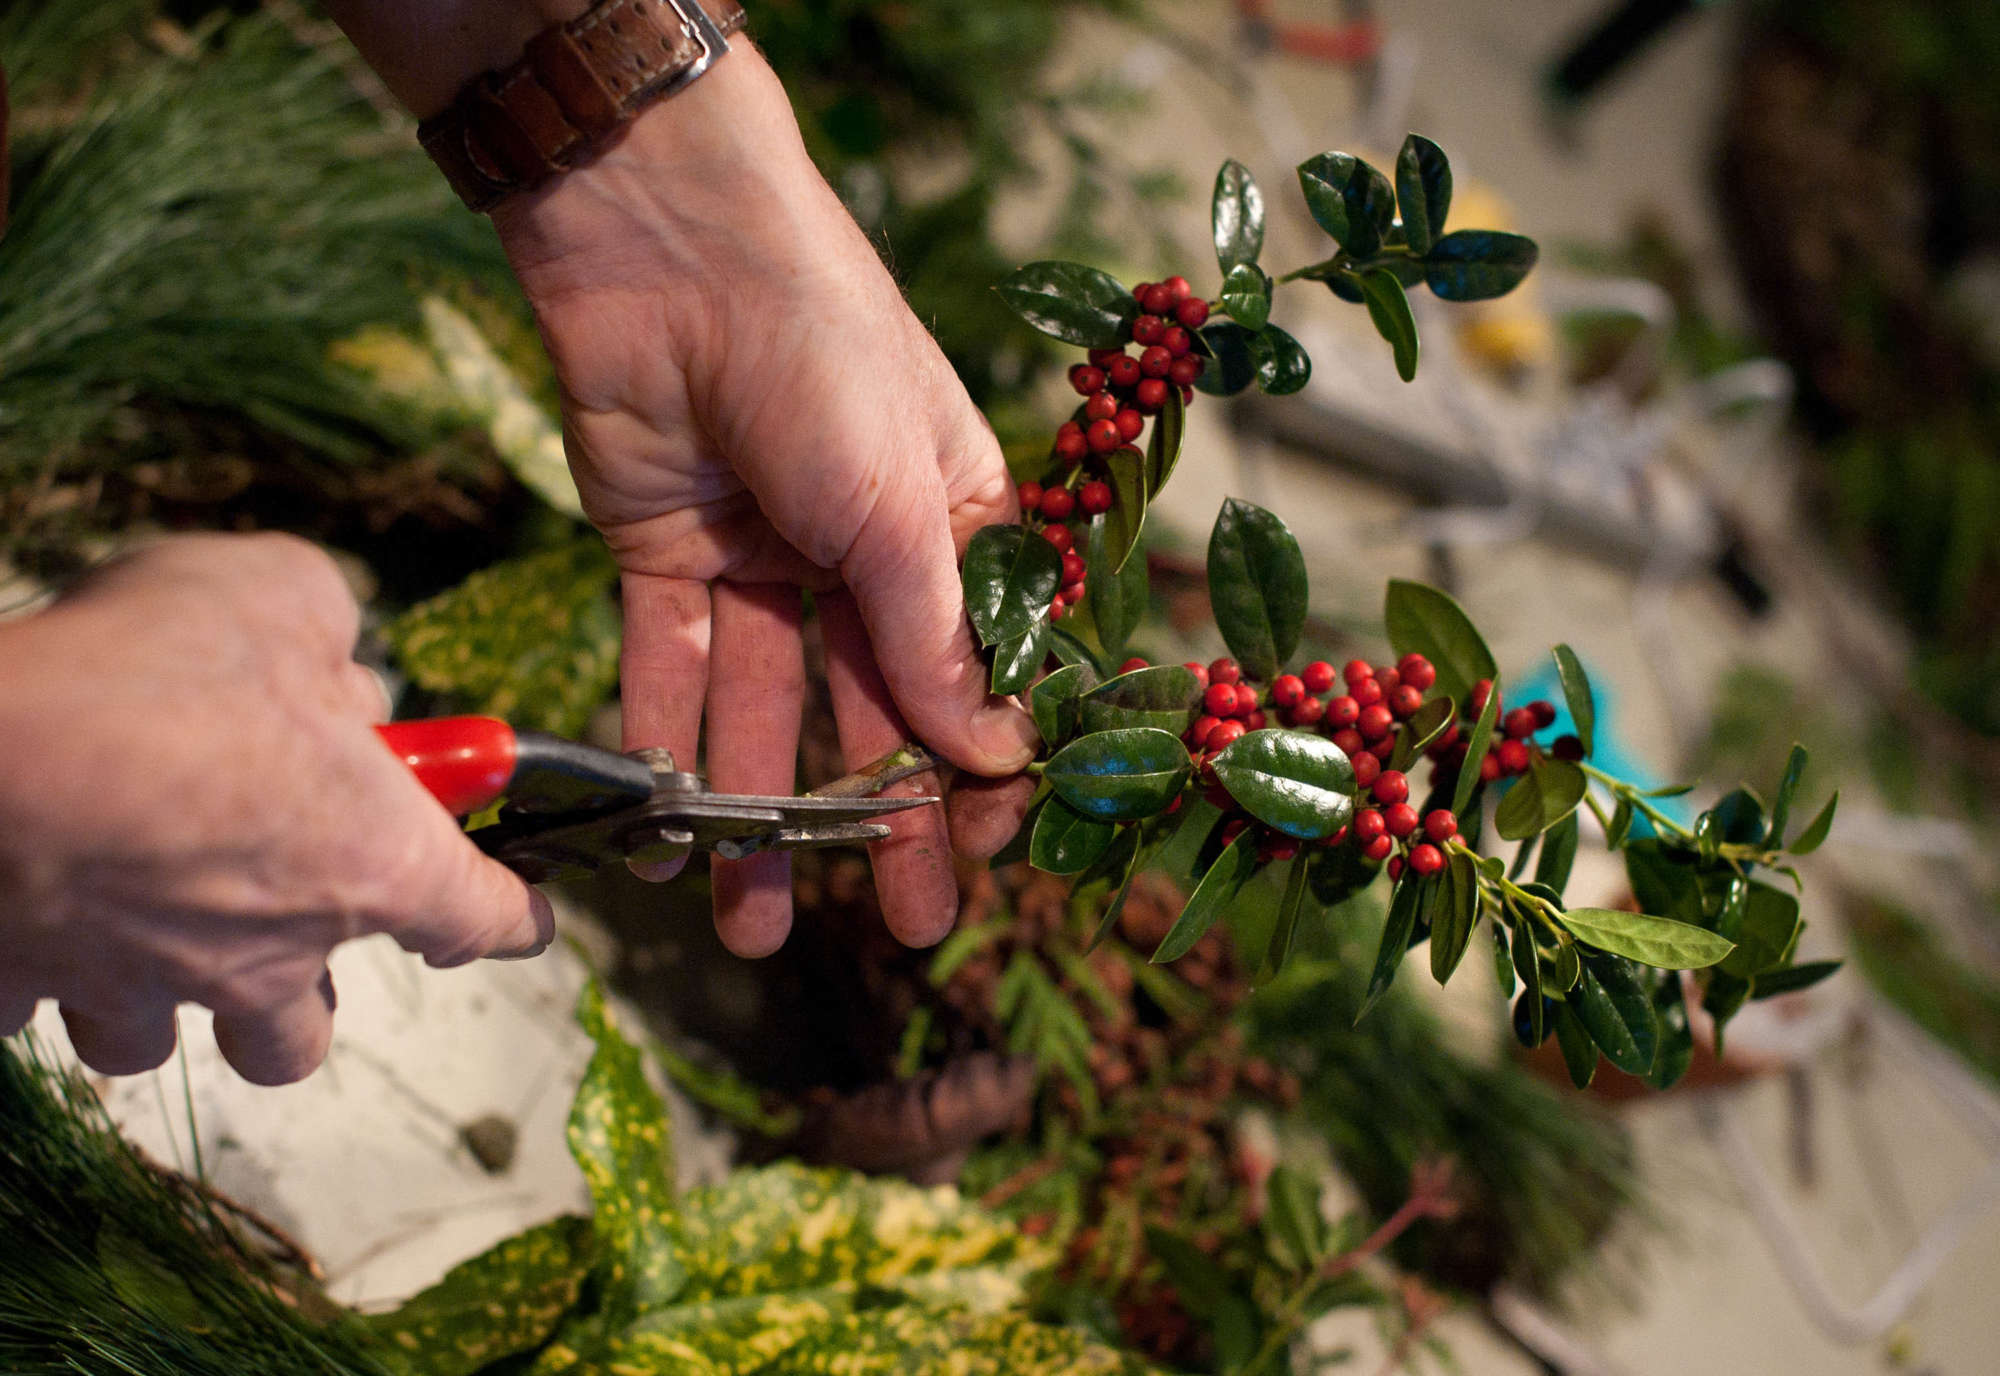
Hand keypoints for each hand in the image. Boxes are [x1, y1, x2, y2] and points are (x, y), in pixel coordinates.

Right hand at [0, 535, 554, 1082]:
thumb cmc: (144, 672)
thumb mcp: (283, 598)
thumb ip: (331, 639)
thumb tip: (338, 681)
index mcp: (367, 864)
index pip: (482, 920)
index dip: (509, 918)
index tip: (518, 919)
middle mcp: (264, 955)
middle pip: (301, 1036)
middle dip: (297, 993)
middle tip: (272, 911)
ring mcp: (140, 985)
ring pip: (164, 1042)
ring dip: (165, 992)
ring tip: (142, 913)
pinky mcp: (27, 987)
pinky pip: (44, 1007)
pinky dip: (48, 968)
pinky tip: (38, 899)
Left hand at [485, 47, 1038, 955]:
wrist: (666, 245)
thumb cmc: (824, 352)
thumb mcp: (896, 508)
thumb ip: (932, 643)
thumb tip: (994, 758)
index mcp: (953, 527)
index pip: (986, 671)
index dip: (987, 769)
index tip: (986, 858)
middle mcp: (862, 552)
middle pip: (878, 710)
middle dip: (885, 822)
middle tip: (900, 931)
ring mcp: (763, 558)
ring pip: (768, 711)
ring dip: (762, 815)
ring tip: (755, 927)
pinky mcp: (665, 556)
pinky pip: (669, 670)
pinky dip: (665, 748)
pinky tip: (665, 840)